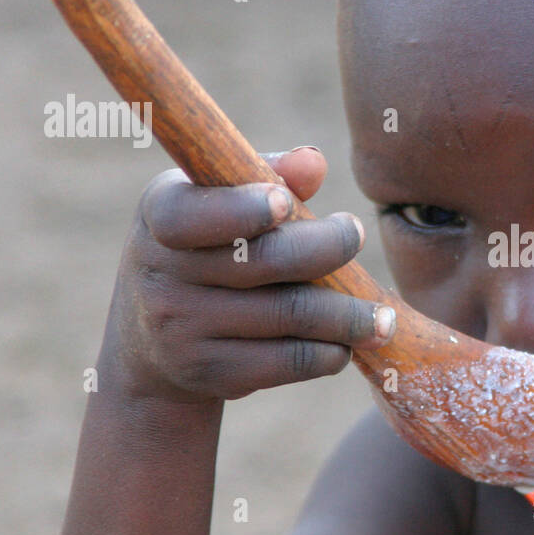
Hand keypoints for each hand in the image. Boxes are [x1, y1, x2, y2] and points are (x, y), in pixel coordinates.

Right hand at [100, 146, 392, 402]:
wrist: (151, 346)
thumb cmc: (207, 248)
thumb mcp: (218, 203)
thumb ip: (266, 175)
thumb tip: (313, 162)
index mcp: (159, 215)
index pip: (190, 215)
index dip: (241, 209)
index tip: (288, 203)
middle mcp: (160, 273)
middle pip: (264, 261)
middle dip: (328, 247)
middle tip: (357, 236)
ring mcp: (180, 328)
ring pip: (289, 315)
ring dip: (348, 316)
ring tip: (382, 317)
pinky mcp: (208, 372)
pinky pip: (286, 362)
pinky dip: (329, 353)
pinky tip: (347, 345)